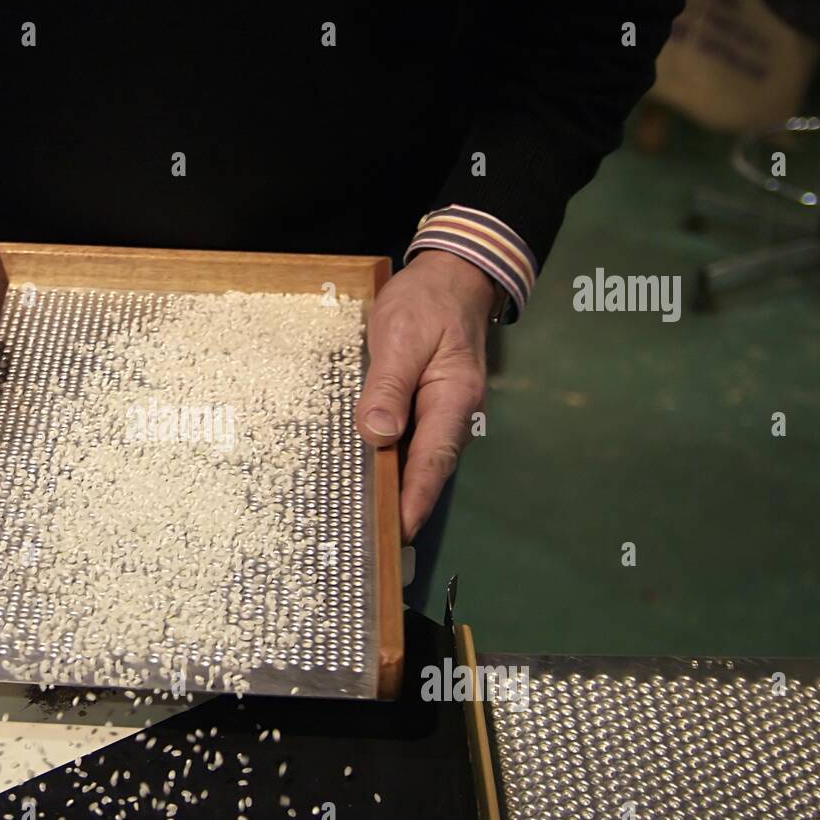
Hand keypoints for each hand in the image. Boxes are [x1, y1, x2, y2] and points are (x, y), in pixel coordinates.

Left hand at [354, 249, 495, 542]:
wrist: (451, 276)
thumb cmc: (427, 302)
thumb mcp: (402, 336)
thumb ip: (389, 385)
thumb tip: (378, 434)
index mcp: (453, 399)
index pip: (433, 460)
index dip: (416, 499)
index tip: (400, 532)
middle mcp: (453, 414)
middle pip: (426, 468)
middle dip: (404, 506)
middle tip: (375, 543)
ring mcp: (441, 412)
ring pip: (417, 458)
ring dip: (395, 488)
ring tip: (366, 523)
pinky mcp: (426, 407)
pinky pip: (409, 442)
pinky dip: (391, 462)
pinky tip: (368, 478)